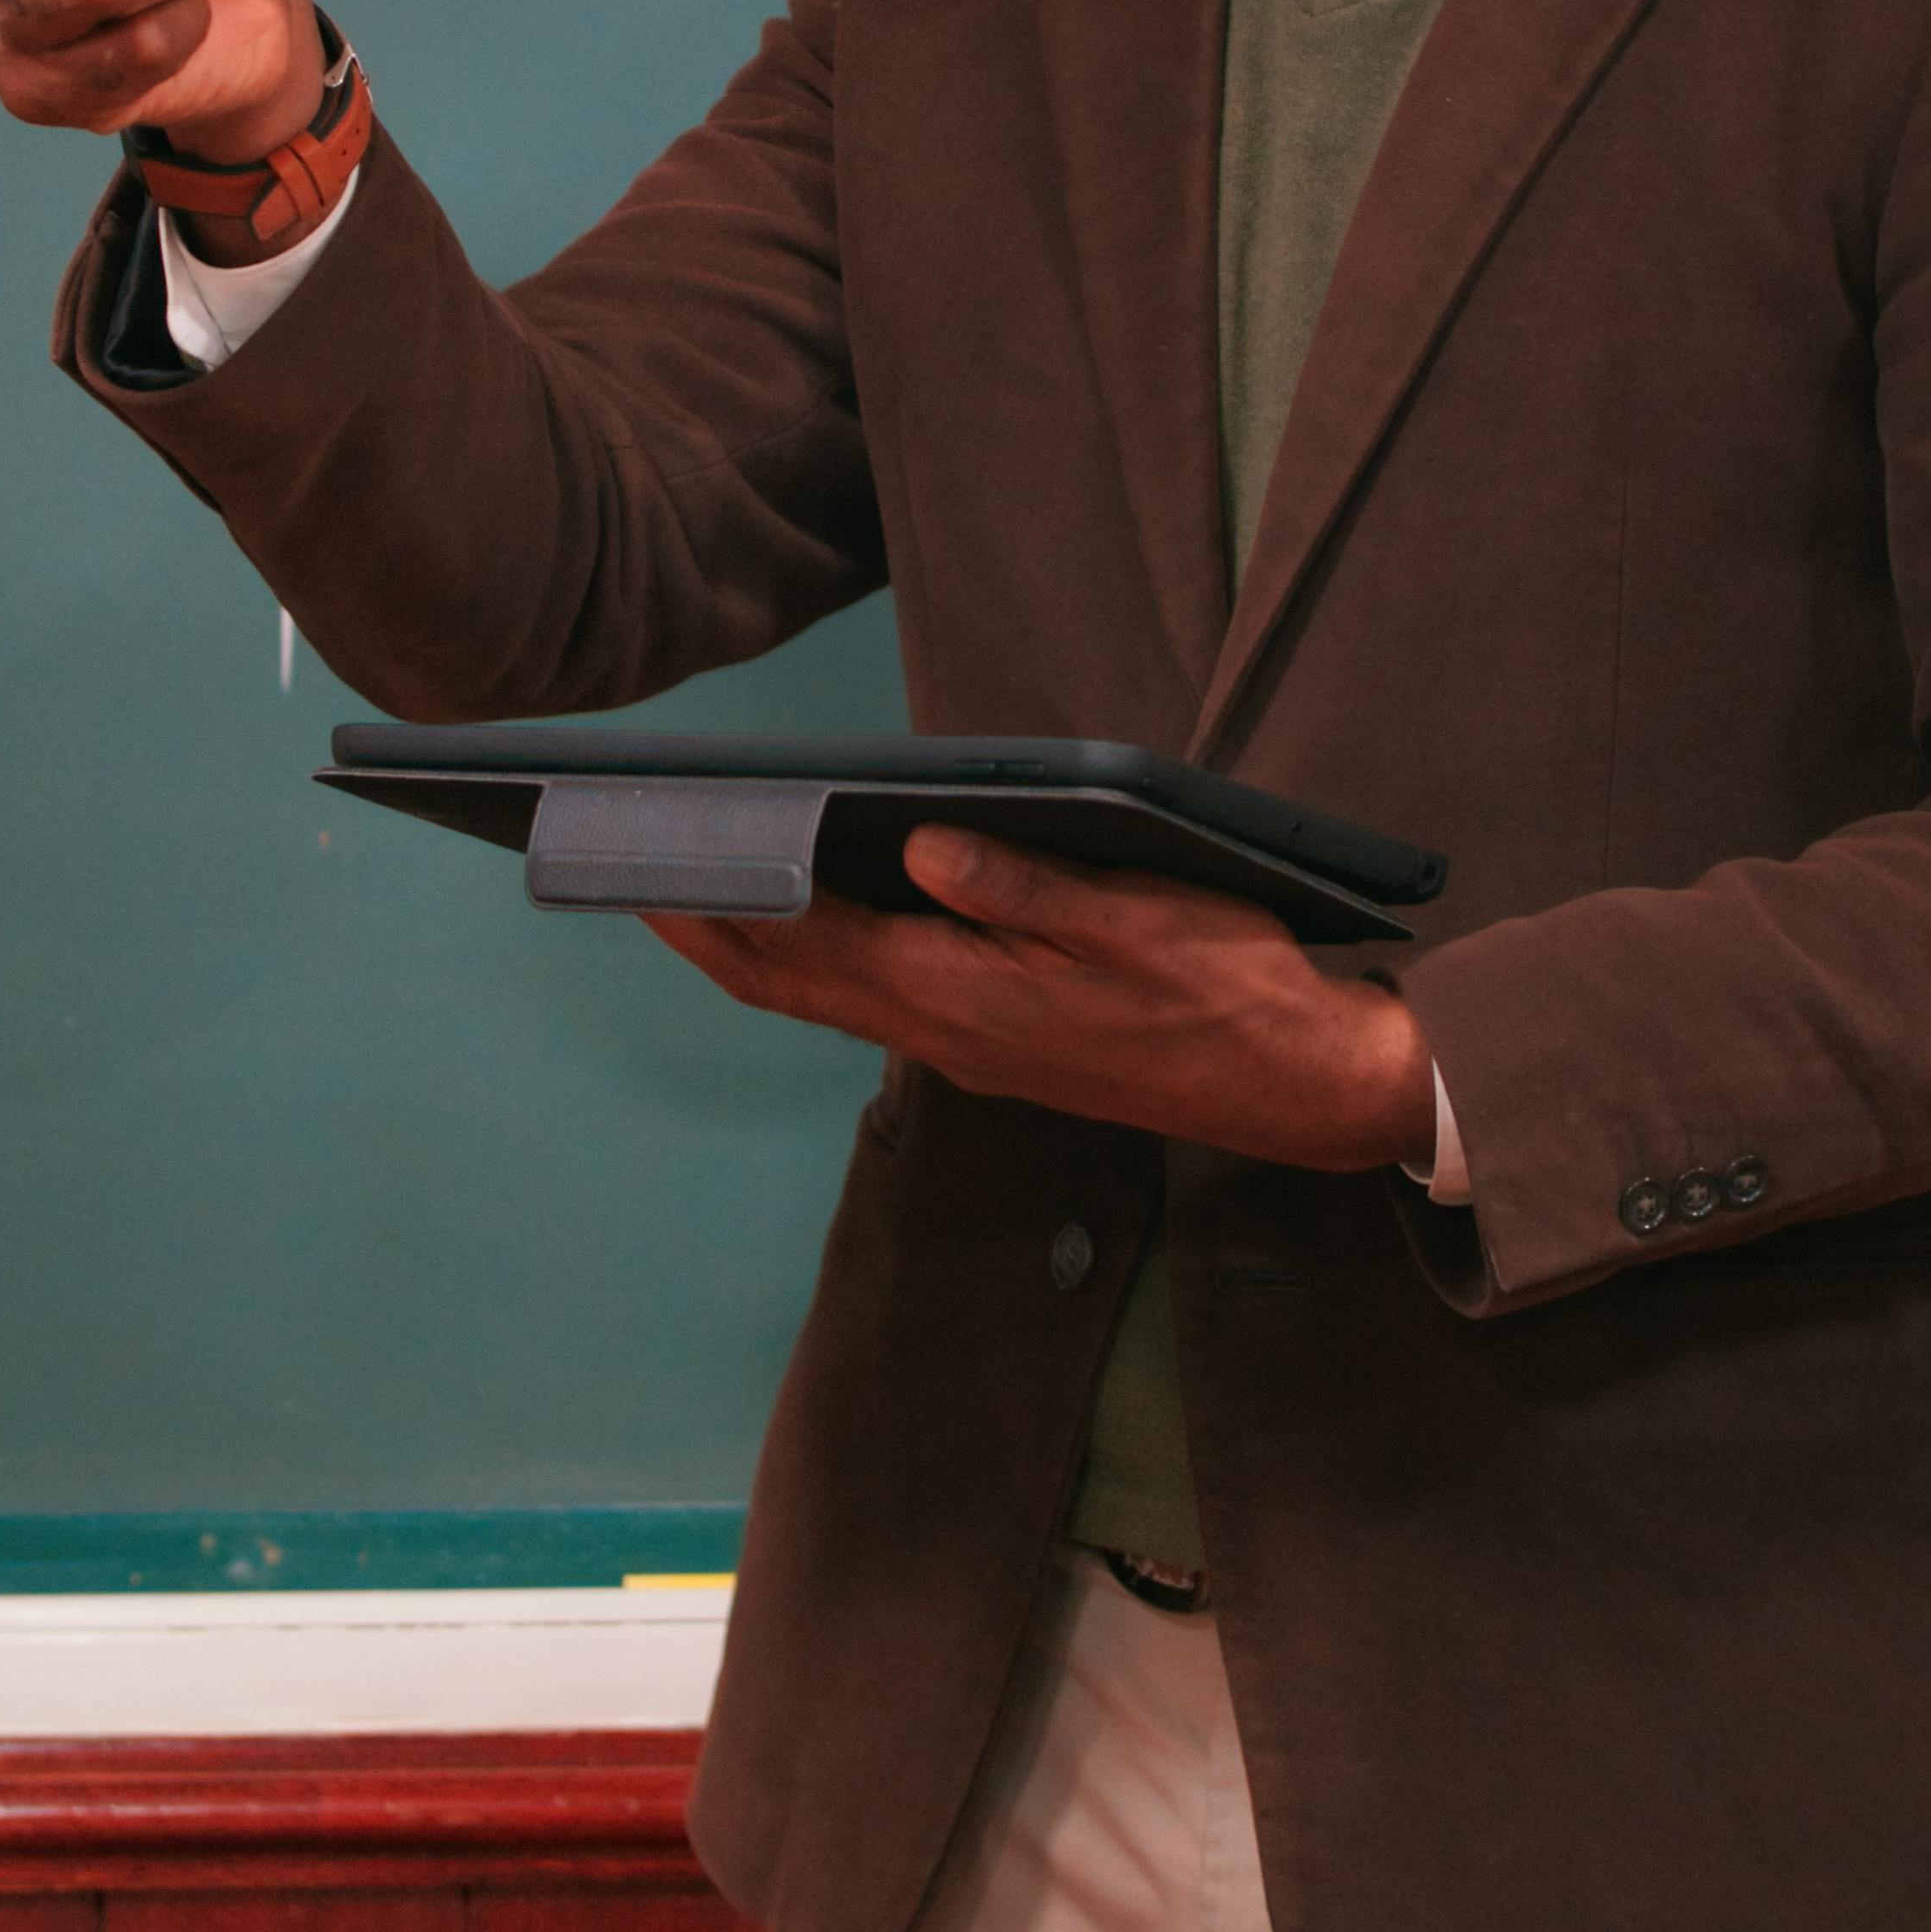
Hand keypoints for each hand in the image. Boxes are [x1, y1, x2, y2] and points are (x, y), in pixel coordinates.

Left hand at [648, 828, 1436, 1175]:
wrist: (1297, 1086)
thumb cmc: (1228, 987)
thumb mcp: (1133, 914)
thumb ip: (1020, 885)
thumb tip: (916, 846)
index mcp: (966, 994)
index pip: (808, 946)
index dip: (723, 900)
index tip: (651, 858)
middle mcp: (947, 1032)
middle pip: (792, 983)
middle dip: (709, 925)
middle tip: (633, 866)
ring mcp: (970, 1050)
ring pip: (829, 998)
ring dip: (758, 946)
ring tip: (703, 881)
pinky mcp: (999, 1048)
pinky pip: (877, 1003)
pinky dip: (823, 960)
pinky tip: (821, 916)